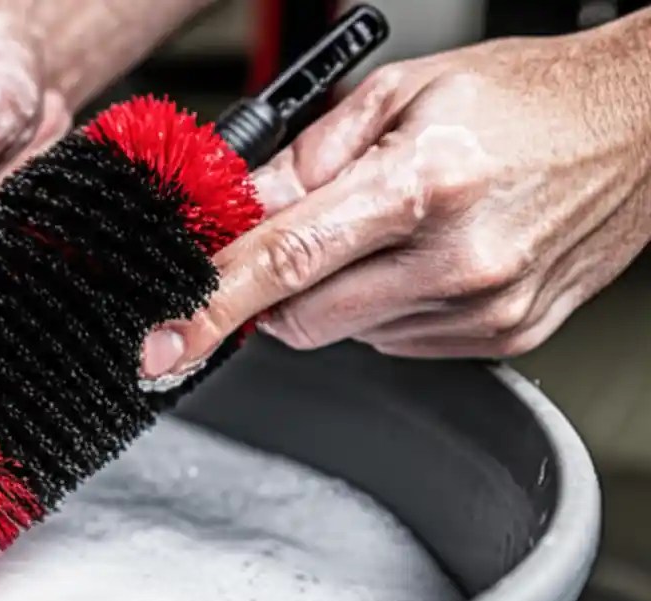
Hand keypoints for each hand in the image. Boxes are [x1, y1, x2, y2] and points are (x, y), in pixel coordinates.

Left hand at [141, 12, 650, 378]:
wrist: (642, 127)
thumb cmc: (527, 98)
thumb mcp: (400, 94)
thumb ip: (305, 158)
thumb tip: (236, 208)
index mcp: (424, 185)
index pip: (285, 260)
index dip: (211, 306)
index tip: (161, 342)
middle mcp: (459, 261)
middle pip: (303, 319)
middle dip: (275, 291)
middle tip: (298, 238)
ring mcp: (487, 310)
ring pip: (347, 334)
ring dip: (339, 292)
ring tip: (392, 229)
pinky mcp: (507, 338)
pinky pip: (399, 341)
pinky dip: (386, 307)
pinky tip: (425, 258)